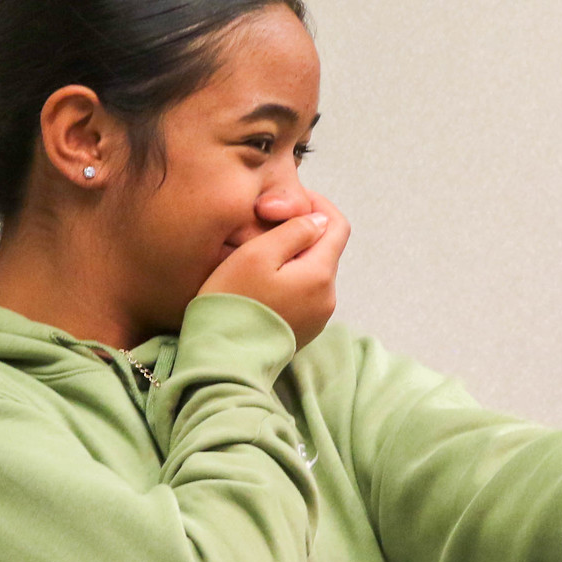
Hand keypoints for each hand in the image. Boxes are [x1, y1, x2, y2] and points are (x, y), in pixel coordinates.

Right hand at [197, 192, 347, 348]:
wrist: (224, 360)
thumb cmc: (234, 302)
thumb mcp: (257, 254)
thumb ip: (293, 232)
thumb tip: (319, 220)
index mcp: (321, 274)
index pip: (338, 226)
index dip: (317, 206)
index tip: (289, 201)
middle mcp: (328, 297)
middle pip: (324, 250)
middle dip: (302, 233)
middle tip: (264, 225)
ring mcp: (318, 317)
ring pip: (312, 272)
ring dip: (292, 257)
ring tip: (257, 254)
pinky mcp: (305, 330)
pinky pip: (303, 293)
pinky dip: (288, 279)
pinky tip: (259, 282)